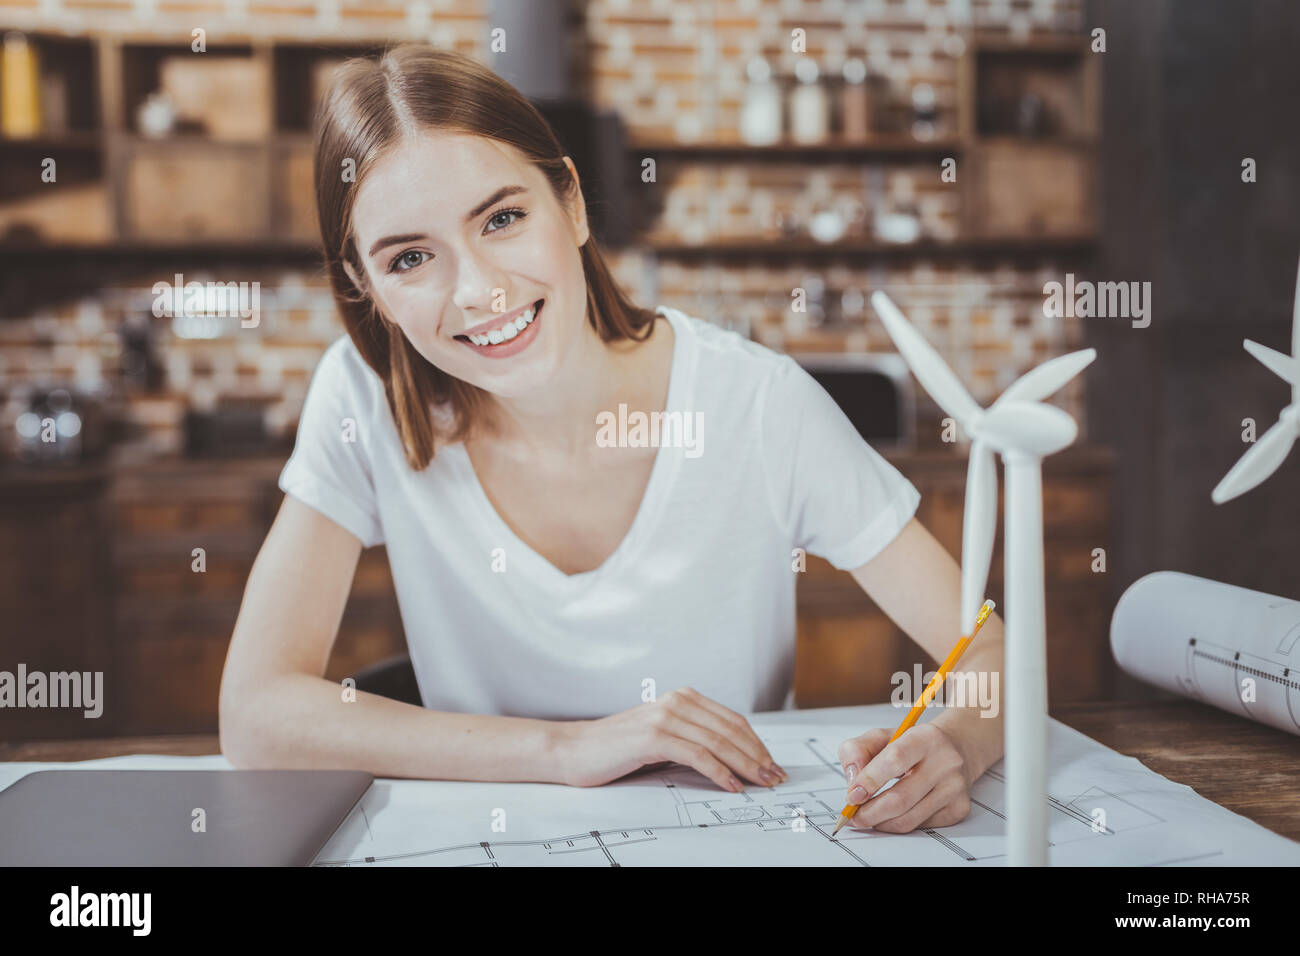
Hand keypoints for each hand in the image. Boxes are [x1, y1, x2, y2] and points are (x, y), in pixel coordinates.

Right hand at [555, 687, 787, 791]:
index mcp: (682, 698)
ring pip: (719, 743)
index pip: (733, 721)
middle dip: (758, 756)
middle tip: (776, 778)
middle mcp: (677, 701)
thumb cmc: (617, 749)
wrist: (574, 750)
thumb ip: (692, 738)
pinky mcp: (654, 736)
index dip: (757, 744)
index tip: (773, 765)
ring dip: (746, 766)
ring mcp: (665, 716)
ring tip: (762, 783)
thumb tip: (734, 759)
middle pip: (731, 730)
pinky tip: (732, 786)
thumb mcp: (662, 738)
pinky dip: (720, 772)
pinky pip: (698, 755)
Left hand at [836, 723, 971, 832]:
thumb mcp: (882, 736)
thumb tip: (852, 780)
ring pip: (908, 819)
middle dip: (869, 812)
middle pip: (900, 799)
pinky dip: (899, 825)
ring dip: (881, 823)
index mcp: (925, 738)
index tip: (852, 795)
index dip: (868, 780)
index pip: (894, 760)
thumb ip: (857, 750)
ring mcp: (955, 788)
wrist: (956, 749)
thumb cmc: (914, 744)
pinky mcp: (958, 809)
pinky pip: (920, 827)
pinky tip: (892, 815)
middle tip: (854, 816)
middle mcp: (945, 763)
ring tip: (869, 816)